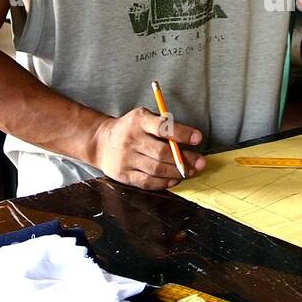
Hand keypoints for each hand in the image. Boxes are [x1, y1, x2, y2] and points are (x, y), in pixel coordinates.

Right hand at [89, 108, 205, 189]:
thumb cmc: (131, 129)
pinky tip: (174, 180)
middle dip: (185, 159)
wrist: (100, 142)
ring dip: (177, 172)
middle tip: (200, 162)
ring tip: (190, 171)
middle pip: (161, 153)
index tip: (198, 138)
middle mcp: (131, 139)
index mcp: (138, 121)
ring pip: (156, 169)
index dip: (182, 133)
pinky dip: (163, 183)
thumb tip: (191, 138)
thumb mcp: (144, 117)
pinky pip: (147, 182)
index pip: (163, 127)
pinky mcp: (123, 175)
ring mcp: (126, 158)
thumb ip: (164, 125)